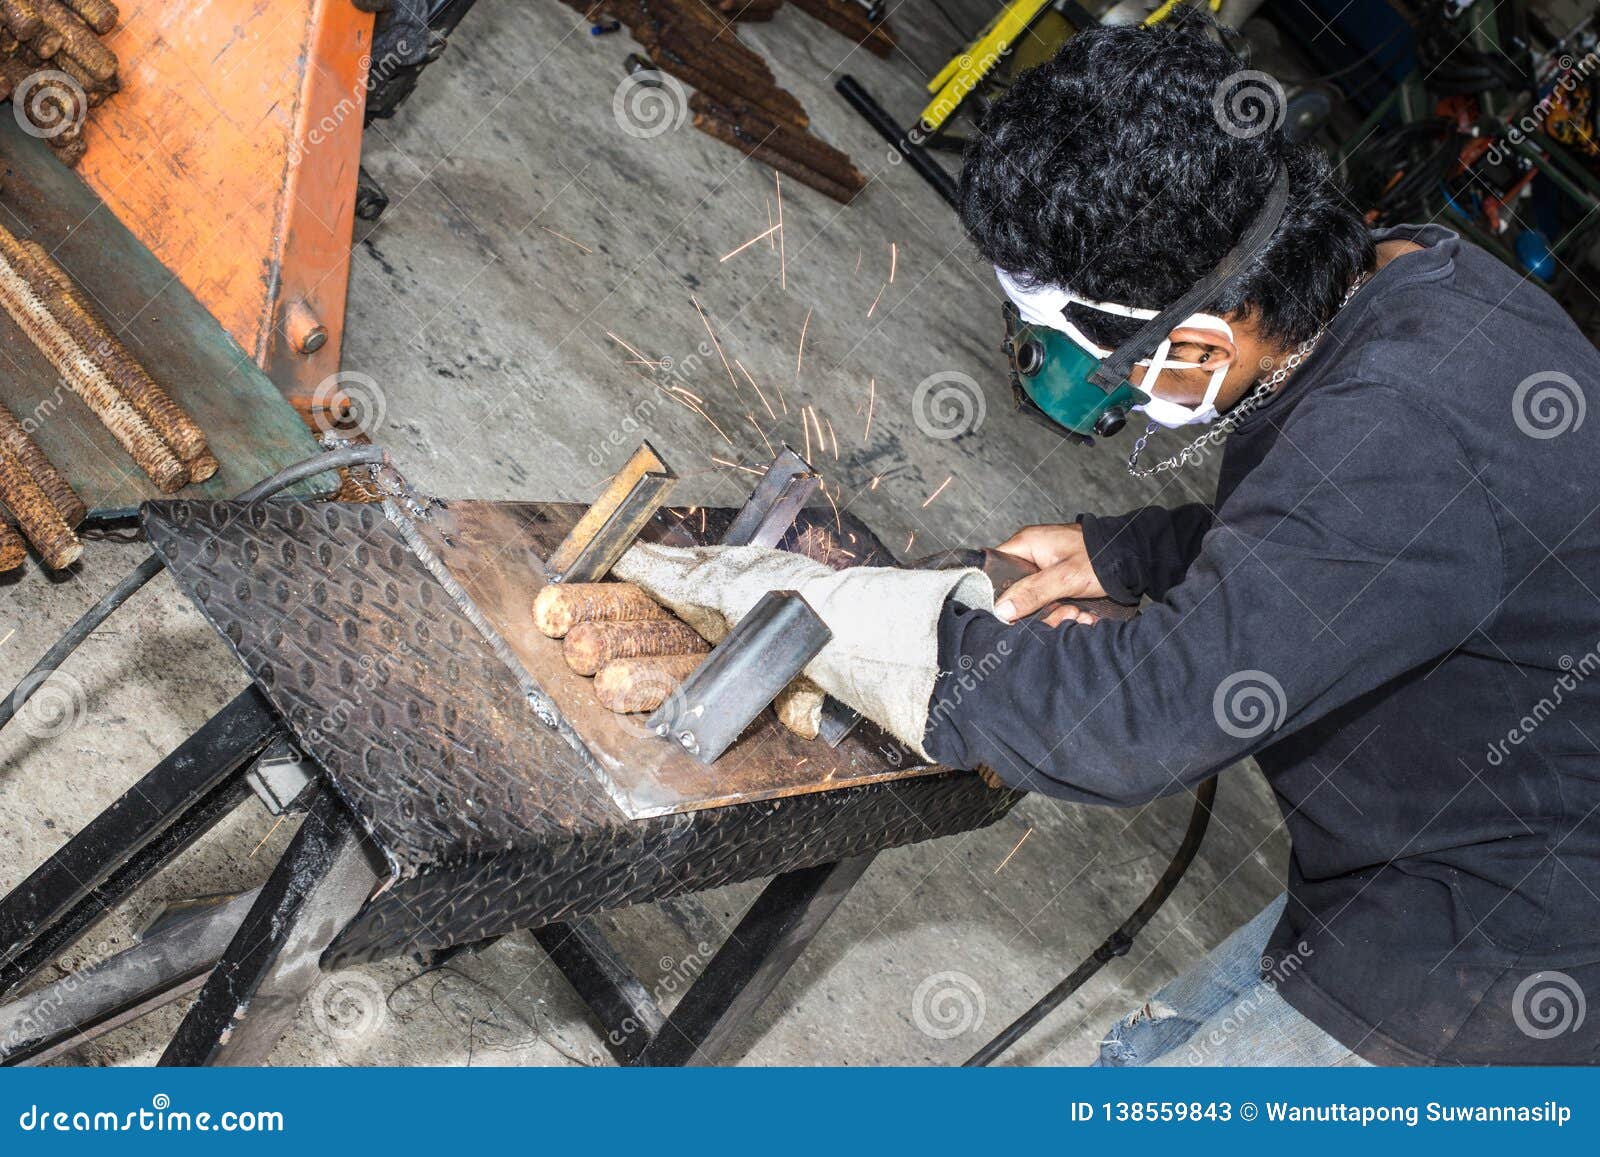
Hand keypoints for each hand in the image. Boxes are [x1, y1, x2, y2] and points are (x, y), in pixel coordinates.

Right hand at [992, 523, 1106, 626]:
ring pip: (1036, 603)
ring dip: (1057, 614)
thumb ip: (1033, 592)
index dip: (997, 592)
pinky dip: (1067, 612)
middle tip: (1063, 612)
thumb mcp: (1066, 577)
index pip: (994, 567)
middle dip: (1039, 610)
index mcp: (1027, 544)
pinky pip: (1052, 603)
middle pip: (1017, 592)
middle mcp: (1032, 557)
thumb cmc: (1102, 556)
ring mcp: (1046, 571)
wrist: (1135, 557)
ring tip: (1079, 613)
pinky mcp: (1059, 583)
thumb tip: (1002, 610)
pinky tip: (1083, 614)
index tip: (1012, 613)